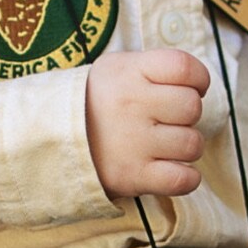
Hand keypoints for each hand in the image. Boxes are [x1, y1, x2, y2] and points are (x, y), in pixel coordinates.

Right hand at [86, 48, 210, 198]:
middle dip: (186, 116)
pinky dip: (186, 178)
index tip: (190, 89)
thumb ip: (154, 70)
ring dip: (185, 147)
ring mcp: (133, 142)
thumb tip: (197, 84)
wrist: (49, 141)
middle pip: (193, 107)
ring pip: (193, 144)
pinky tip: (171, 170)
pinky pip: (184, 180)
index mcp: (128, 72)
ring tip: (163, 146)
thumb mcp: (116, 70)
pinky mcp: (133, 176)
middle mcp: (131, 104)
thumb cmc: (96, 102)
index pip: (185, 68)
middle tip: (166, 121)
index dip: (198, 79)